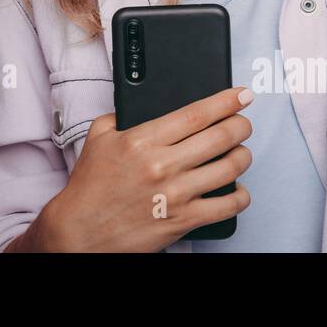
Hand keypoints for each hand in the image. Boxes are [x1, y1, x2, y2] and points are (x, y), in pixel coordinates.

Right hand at [9, 87, 253, 252]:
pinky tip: (238, 190)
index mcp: (143, 140)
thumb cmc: (90, 185)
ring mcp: (175, 194)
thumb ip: (122, 116)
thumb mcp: (99, 137)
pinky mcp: (182, 221)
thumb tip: (143, 104)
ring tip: (242, 152)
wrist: (81, 230)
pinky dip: (240, 196)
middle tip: (244, 122)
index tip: (242, 95)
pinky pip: (225, 207)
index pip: (196, 114)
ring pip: (229, 169)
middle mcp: (162, 165)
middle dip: (241, 126)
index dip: (226, 102)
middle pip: (220, 137)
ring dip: (243, 156)